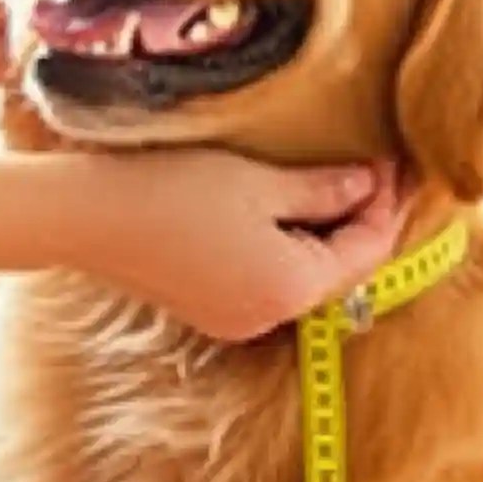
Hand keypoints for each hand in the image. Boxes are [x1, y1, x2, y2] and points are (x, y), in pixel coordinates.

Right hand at [68, 153, 403, 341]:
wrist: (86, 218)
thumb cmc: (170, 190)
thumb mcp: (259, 182)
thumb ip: (324, 189)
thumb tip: (368, 185)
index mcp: (290, 288)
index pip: (367, 251)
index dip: (387, 204)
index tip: (396, 162)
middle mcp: (269, 317)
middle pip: (341, 270)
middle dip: (362, 221)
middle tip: (378, 170)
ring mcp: (238, 319)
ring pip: (307, 277)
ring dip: (328, 234)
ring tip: (342, 183)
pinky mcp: (213, 310)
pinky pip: (274, 281)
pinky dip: (294, 248)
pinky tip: (293, 210)